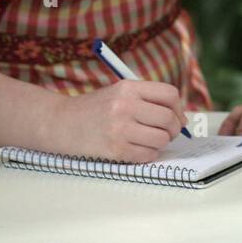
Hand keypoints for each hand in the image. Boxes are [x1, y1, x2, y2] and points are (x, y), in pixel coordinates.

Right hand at [51, 80, 187, 162]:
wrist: (60, 123)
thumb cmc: (94, 109)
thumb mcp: (119, 93)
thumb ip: (147, 100)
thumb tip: (180, 119)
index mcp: (128, 88)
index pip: (170, 94)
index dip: (178, 108)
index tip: (176, 117)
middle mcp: (125, 105)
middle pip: (168, 119)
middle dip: (173, 129)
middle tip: (166, 133)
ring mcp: (119, 128)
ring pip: (161, 139)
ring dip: (160, 143)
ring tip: (149, 141)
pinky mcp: (115, 149)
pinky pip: (147, 155)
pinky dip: (148, 154)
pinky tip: (138, 149)